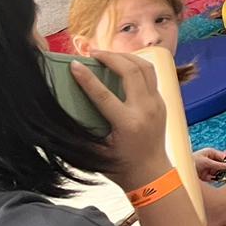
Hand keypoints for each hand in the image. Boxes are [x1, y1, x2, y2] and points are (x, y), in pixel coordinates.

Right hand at [73, 50, 170, 189]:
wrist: (151, 172)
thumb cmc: (118, 166)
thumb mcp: (96, 151)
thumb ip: (83, 129)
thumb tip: (63, 110)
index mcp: (127, 124)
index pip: (104, 95)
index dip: (87, 78)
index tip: (75, 64)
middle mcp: (145, 110)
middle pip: (131, 71)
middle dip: (111, 57)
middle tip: (93, 53)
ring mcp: (157, 103)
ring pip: (146, 68)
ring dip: (126, 57)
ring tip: (107, 55)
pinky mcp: (162, 101)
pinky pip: (151, 75)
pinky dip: (137, 65)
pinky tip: (123, 64)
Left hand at [193, 148, 225, 180]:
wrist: (180, 170)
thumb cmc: (190, 161)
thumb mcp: (205, 162)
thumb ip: (217, 164)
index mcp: (210, 153)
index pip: (222, 156)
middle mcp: (209, 160)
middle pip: (220, 165)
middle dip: (223, 169)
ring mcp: (207, 168)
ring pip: (217, 172)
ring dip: (220, 175)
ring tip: (223, 177)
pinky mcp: (204, 175)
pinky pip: (212, 177)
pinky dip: (215, 179)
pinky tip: (217, 180)